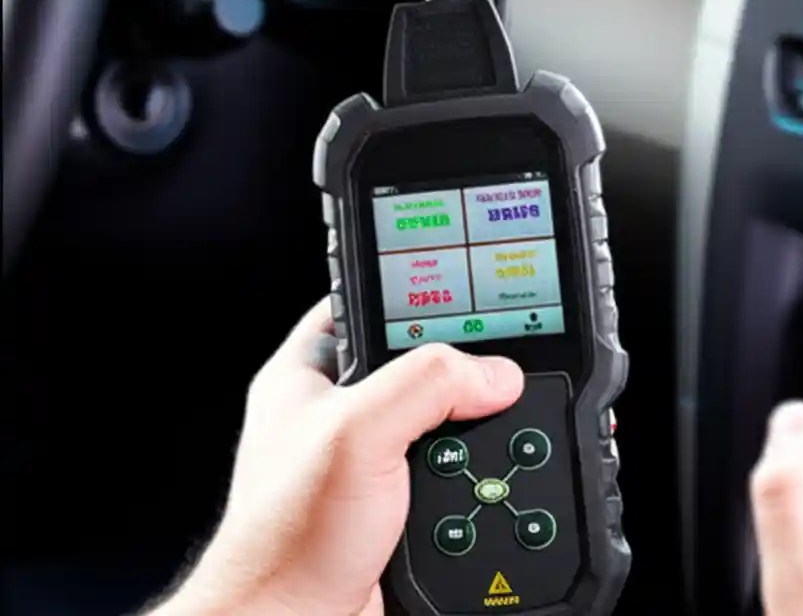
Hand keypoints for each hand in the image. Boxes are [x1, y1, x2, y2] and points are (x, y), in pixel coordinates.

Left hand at [147, 299, 523, 615]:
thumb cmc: (284, 541)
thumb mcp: (357, 436)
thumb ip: (427, 385)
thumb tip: (493, 375)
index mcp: (309, 377)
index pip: (368, 304)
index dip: (416, 292)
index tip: (468, 285)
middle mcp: (341, 416)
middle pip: (423, 365)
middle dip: (464, 374)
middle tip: (492, 373)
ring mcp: (373, 464)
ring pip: (448, 423)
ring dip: (477, 435)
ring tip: (491, 434)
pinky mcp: (403, 507)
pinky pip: (457, 475)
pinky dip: (480, 477)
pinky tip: (486, 480)